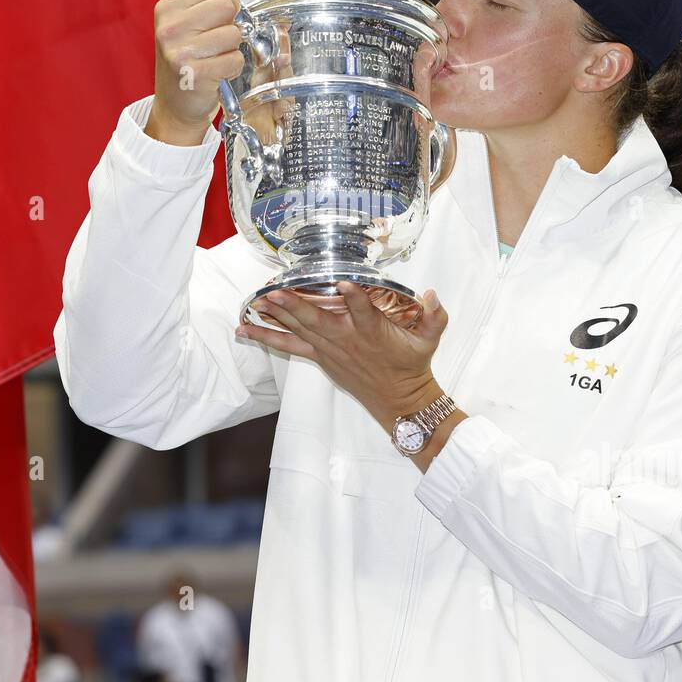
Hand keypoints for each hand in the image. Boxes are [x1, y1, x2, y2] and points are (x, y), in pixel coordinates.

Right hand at [151, 0, 245, 139]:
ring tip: (216, 57)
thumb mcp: (186, 22)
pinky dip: (233, 67)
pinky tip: (218, 73)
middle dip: (232, 23)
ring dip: (233, 47)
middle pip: (227, 6)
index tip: (222, 17)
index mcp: (167, 8)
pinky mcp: (193, 75)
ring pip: (234, 33)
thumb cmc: (186, 59)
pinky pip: (234, 60)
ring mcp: (178, 52)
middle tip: (219, 41)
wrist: (176, 104)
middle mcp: (169, 28)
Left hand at [235, 282, 449, 431]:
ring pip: (299, 330)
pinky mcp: (319, 357)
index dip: (355, 297)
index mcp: (372, 333)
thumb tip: (434, 296)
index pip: (364, 312)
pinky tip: (246, 329)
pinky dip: (267, 337)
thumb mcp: (430, 341)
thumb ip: (435, 317)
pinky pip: (289, 346)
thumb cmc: (412, 365)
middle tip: (274, 291)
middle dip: (294, 305)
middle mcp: (346, 340)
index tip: (346, 281)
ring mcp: (329, 350)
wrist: (399, 400)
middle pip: (317, 321)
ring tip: (254, 302)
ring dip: (276, 316)